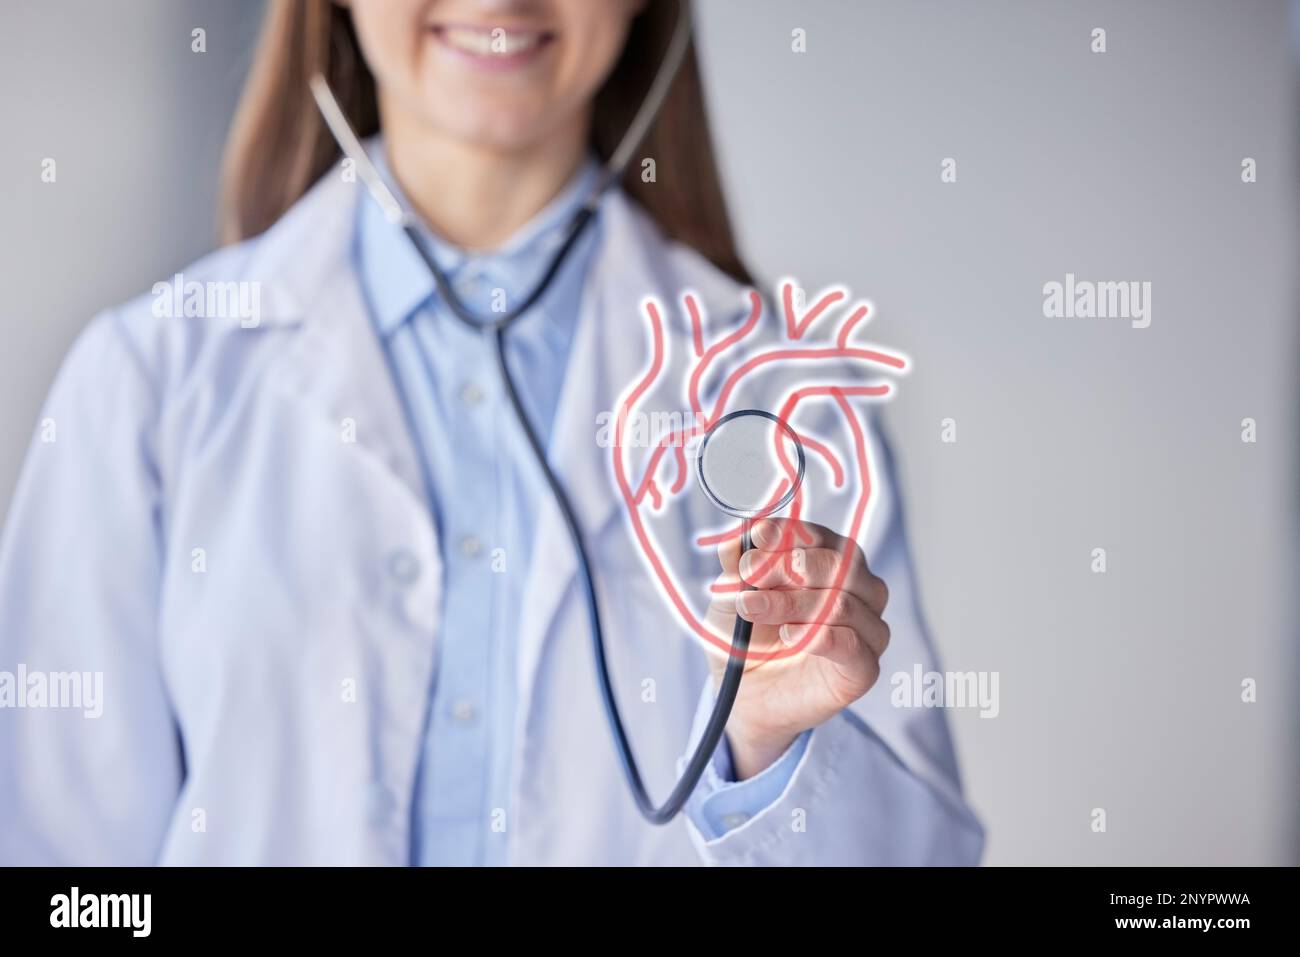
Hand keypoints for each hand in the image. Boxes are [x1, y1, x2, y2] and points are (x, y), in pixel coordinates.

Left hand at [704, 517, 890, 779]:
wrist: (748, 696)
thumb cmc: (747, 637)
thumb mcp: (731, 596)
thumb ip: (736, 566)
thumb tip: (736, 536)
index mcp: (829, 560)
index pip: (819, 536)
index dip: (789, 534)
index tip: (757, 536)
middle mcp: (858, 589)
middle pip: (839, 564)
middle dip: (788, 567)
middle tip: (749, 575)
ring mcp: (867, 628)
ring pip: (844, 603)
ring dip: (792, 603)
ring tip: (753, 608)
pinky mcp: (863, 668)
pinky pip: (854, 645)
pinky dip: (821, 636)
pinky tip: (790, 635)